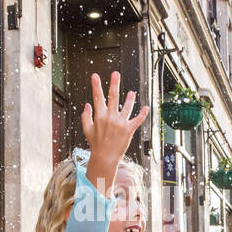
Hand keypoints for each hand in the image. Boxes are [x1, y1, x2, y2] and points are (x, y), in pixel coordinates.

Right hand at [80, 72, 148, 195]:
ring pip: (126, 107)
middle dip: (114, 85)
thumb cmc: (96, 144)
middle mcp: (110, 118)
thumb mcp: (87, 130)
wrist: (105, 158)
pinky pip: (137, 120)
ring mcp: (120, 123)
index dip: (96, 86)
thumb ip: (86, 117)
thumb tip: (86, 105)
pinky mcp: (128, 130)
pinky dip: (142, 114)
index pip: (97, 98)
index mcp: (99, 116)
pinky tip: (145, 108)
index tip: (95, 75)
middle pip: (112, 98)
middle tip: (115, 74)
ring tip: (131, 93)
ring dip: (129, 99)